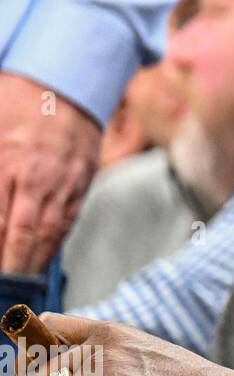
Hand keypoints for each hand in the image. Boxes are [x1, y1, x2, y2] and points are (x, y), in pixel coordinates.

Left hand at [0, 73, 101, 272]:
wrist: (63, 81)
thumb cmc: (13, 104)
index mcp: (7, 163)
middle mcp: (39, 177)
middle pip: (24, 236)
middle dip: (12, 269)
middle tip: (4, 294)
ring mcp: (65, 180)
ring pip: (49, 233)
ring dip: (33, 264)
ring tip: (19, 287)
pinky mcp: (83, 180)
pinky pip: (67, 220)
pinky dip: (53, 244)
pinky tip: (40, 258)